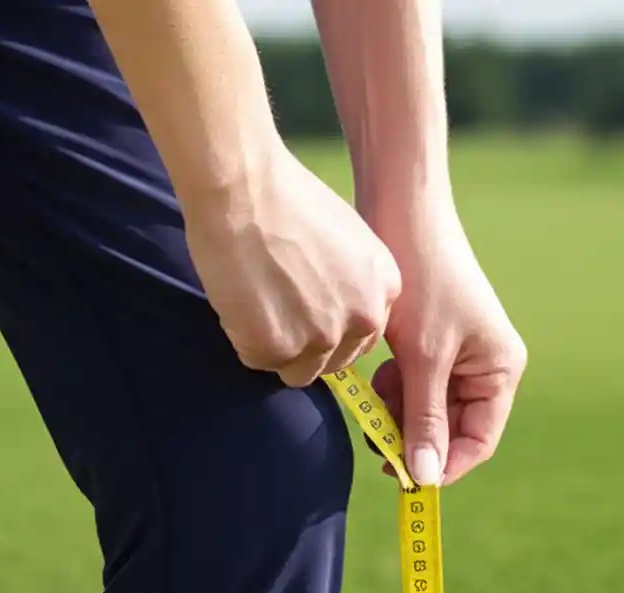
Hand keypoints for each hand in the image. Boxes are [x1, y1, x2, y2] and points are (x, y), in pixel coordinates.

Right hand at [184, 151, 401, 387]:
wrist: (246, 190)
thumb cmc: (286, 200)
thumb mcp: (346, 239)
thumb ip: (349, 281)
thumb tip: (328, 304)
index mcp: (385, 289)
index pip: (363, 337)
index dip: (330, 329)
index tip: (304, 313)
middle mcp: (363, 319)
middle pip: (334, 360)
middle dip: (306, 346)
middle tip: (274, 310)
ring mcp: (321, 338)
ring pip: (298, 370)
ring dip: (276, 347)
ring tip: (255, 305)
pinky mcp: (278, 348)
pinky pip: (257, 361)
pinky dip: (244, 339)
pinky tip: (238, 301)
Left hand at [368, 206, 526, 486]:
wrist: (399, 214)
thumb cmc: (422, 280)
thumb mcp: (424, 357)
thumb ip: (423, 418)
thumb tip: (426, 479)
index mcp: (500, 370)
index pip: (477, 441)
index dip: (443, 465)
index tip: (404, 480)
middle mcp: (483, 366)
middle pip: (447, 428)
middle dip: (412, 437)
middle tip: (373, 442)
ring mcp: (452, 354)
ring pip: (421, 408)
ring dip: (394, 413)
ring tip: (370, 400)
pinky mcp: (422, 341)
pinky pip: (406, 384)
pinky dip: (386, 388)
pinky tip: (370, 375)